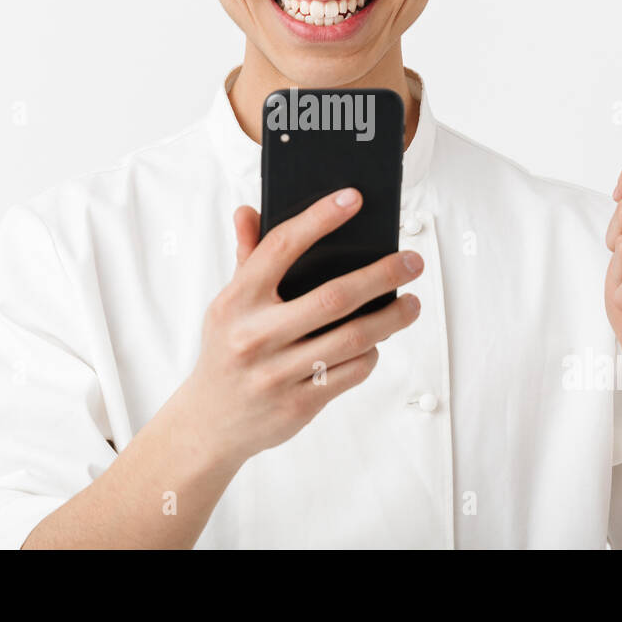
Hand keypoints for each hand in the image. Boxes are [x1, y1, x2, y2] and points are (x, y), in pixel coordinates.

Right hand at [180, 187, 423, 468]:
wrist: (208, 423)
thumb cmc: (227, 349)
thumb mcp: (228, 304)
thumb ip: (246, 257)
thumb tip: (248, 210)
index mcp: (236, 300)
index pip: (281, 247)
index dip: (318, 218)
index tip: (353, 198)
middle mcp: (255, 335)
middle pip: (334, 297)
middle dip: (382, 275)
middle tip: (413, 261)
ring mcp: (277, 373)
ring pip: (353, 338)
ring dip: (392, 318)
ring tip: (412, 303)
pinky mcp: (298, 404)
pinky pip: (352, 371)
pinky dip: (372, 353)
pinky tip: (377, 341)